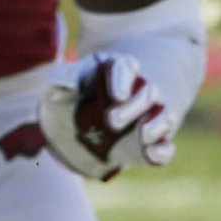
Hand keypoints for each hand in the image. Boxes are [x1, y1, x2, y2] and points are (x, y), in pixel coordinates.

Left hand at [27, 54, 175, 180]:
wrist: (71, 137)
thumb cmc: (66, 105)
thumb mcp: (55, 89)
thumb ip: (59, 81)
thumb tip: (71, 84)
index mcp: (115, 73)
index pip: (126, 67)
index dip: (124, 80)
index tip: (117, 96)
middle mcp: (137, 94)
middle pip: (149, 92)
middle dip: (135, 106)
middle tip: (112, 121)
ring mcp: (147, 119)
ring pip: (164, 117)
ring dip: (158, 125)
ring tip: (143, 135)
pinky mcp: (151, 145)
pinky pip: (165, 147)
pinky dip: (162, 151)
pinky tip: (151, 153)